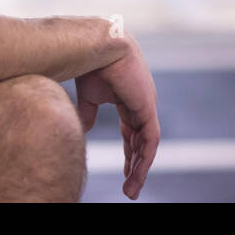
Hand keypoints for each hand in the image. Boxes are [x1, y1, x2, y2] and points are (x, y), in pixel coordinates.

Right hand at [75, 34, 159, 199]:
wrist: (96, 45)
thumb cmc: (90, 63)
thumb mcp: (89, 95)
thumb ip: (89, 113)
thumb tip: (84, 130)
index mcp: (128, 98)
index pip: (132, 131)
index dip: (129, 152)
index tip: (124, 172)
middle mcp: (141, 102)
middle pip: (141, 141)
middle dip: (135, 165)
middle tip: (129, 188)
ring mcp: (147, 105)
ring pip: (147, 145)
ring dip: (140, 168)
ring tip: (131, 189)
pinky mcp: (148, 108)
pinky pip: (150, 141)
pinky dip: (144, 159)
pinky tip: (136, 174)